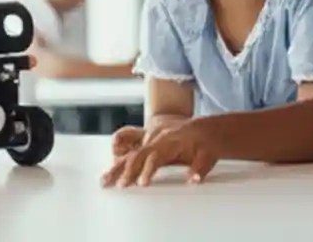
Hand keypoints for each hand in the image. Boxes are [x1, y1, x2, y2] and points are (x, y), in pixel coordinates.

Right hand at [101, 121, 218, 187]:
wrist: (201, 127)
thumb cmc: (204, 142)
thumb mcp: (208, 154)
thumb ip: (200, 168)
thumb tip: (193, 180)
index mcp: (170, 142)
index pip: (155, 157)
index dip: (148, 170)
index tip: (142, 183)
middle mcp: (156, 139)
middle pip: (137, 155)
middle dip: (127, 171)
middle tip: (119, 186)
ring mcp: (150, 139)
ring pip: (130, 153)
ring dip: (117, 167)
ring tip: (104, 180)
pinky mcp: (147, 142)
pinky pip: (129, 148)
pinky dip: (118, 157)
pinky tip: (111, 168)